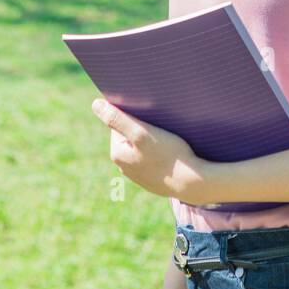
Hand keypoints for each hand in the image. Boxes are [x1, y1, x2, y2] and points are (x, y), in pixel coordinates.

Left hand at [92, 98, 206, 200]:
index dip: (137, 118)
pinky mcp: (153, 180)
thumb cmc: (169, 155)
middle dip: (144, 129)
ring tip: (168, 142)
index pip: (120, 124)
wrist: (193, 184)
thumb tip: (95, 105)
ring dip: (153, 141)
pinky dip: (160, 154)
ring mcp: (139, 175)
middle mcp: (124, 167)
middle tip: (162, 131)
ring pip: (143, 147)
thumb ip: (117, 118)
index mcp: (117, 154)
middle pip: (131, 135)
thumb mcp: (142, 133)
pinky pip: (153, 159)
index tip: (152, 121)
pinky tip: (172, 155)